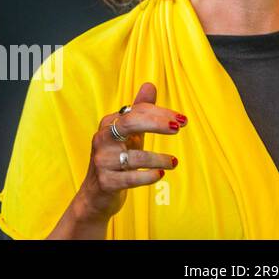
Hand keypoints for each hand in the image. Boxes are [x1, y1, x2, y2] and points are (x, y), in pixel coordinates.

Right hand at [73, 82, 183, 227]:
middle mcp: (103, 139)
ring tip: (173, 162)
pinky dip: (148, 176)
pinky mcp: (106, 181)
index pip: (136, 111)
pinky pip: (131, 177)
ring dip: (158, 159)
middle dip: (156, 123)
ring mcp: (103, 161)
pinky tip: (160, 175)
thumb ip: (140, 111)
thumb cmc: (116, 158)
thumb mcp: (128, 134)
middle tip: (178, 128)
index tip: (182, 119)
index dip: (160, 113)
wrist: (96, 194)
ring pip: (134, 156)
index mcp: (109, 124)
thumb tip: (150, 84)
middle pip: (129, 123)